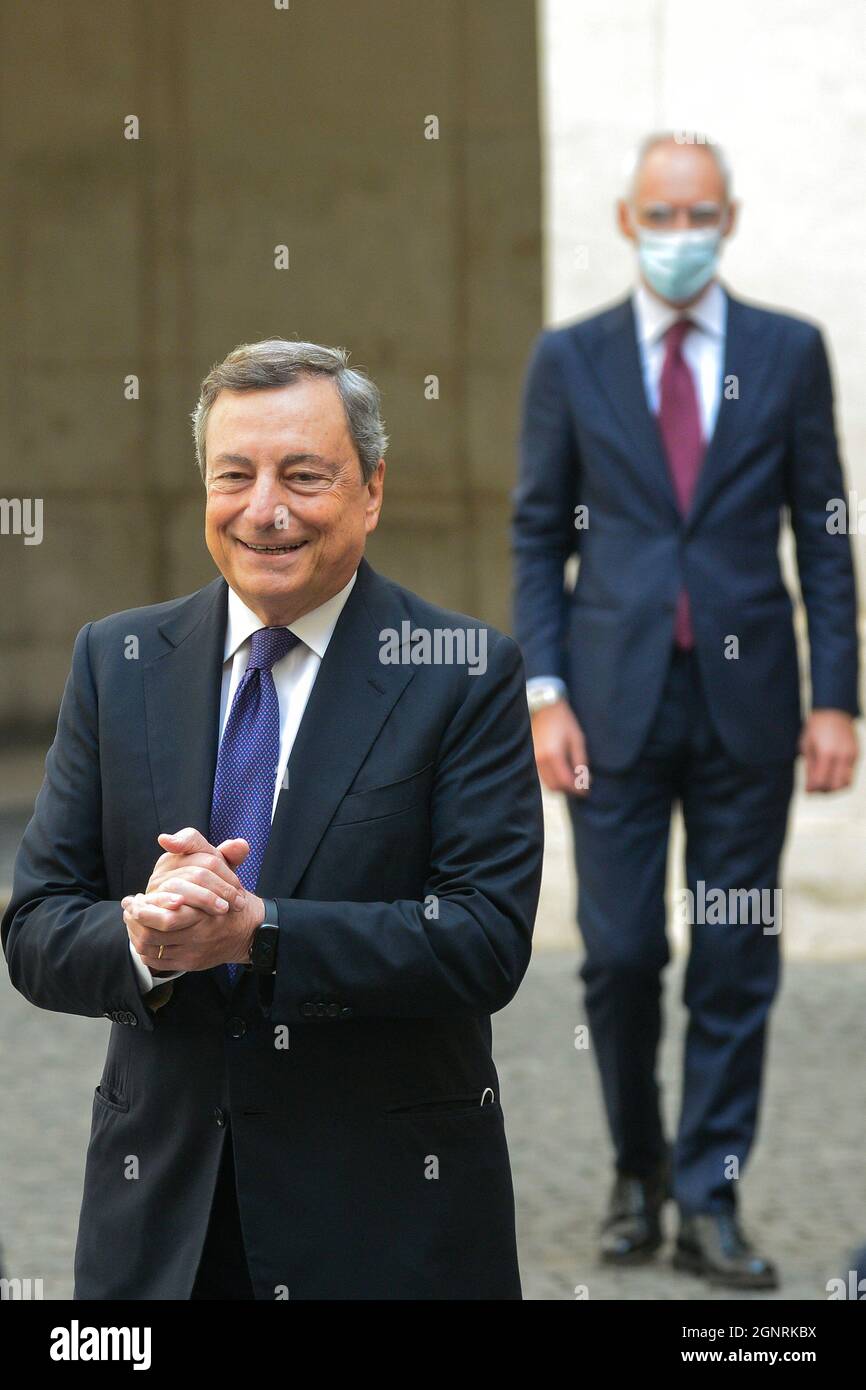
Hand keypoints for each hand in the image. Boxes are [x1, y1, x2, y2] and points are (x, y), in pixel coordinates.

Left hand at [124, 828, 265, 971]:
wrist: (248, 930)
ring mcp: (195, 950)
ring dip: (136, 934)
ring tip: (132, 921)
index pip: (167, 915)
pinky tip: (141, 937)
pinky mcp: (191, 964)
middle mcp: (200, 933)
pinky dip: (145, 951)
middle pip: (155, 934)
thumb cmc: (227, 893)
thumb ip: (192, 844)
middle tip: (128, 910)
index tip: (132, 899)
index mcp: (204, 908)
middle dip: (135, 922)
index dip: (143, 908)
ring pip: (153, 948)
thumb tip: (166, 839)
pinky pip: (158, 962)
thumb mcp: (216, 863)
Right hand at [531, 699, 590, 795]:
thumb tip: (585, 779)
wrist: (544, 707)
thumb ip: (581, 761)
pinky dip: (552, 778)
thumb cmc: (564, 721)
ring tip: (572, 779)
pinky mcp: (531, 757)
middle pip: (554, 786)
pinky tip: (561, 772)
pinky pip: (542, 775)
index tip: (586, 791)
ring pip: (547, 783)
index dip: (577, 789)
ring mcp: (533, 759)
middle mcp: (540, 760)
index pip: (565, 781)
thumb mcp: (577, 739)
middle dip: (568, 789)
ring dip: (560, 785)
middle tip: (580, 785)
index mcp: (553, 755)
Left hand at [799, 710, 858, 792]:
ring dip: (835, 788)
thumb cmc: (815, 728)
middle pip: (835, 786)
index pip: (821, 781)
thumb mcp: (807, 746)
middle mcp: (842, 755)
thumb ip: (809, 768)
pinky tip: (831, 774)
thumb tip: (809, 790)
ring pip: (847, 784)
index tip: (807, 791)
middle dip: (824, 792)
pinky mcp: (856, 754)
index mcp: (826, 752)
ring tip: (824, 783)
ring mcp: (852, 755)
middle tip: (816, 789)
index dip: (813, 789)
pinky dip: (841, 780)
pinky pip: (850, 775)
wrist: (833, 710)